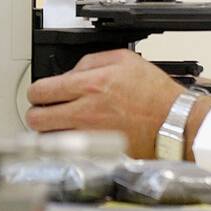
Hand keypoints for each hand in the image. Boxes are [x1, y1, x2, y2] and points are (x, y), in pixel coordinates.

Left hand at [26, 49, 183, 157]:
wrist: (174, 121)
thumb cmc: (153, 92)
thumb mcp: (123, 59)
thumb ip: (89, 62)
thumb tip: (69, 73)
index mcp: (89, 85)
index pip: (41, 91)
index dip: (36, 92)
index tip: (40, 93)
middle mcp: (85, 111)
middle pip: (37, 118)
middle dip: (36, 113)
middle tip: (43, 110)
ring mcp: (90, 135)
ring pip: (48, 138)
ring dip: (48, 131)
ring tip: (56, 125)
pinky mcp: (97, 151)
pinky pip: (68, 151)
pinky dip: (65, 145)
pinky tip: (71, 138)